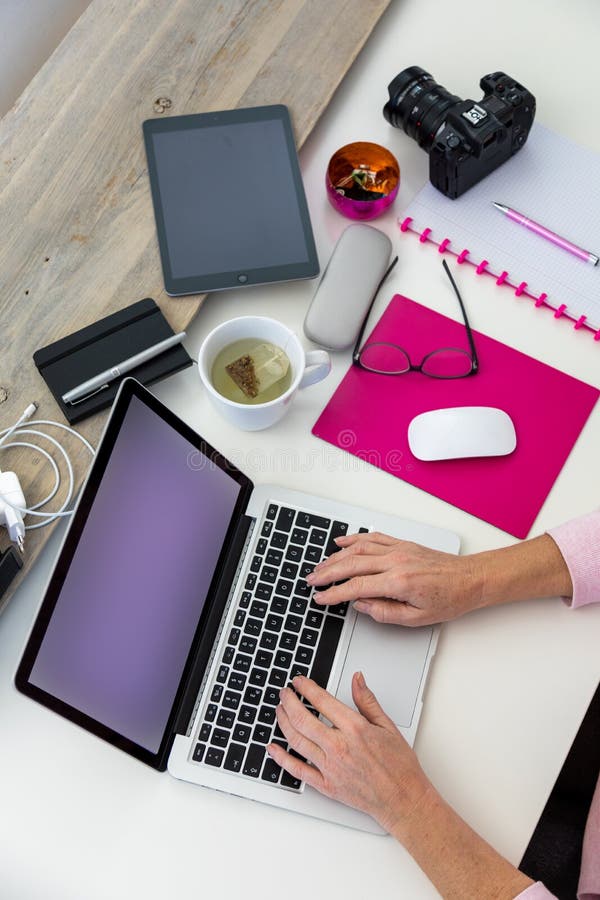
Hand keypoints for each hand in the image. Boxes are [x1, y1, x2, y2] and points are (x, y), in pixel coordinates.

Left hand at [268, 673, 430, 834]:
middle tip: (284, 693)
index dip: (306, 688)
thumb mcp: (387, 726)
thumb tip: (357, 679)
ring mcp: (330, 767)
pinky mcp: (326, 785)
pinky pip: (297, 770)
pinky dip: (281, 758)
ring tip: (279, 711)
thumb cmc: (399, 766)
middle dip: (289, 701)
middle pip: (303, 719)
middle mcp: (339, 747)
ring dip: (283, 722)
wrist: (403, 799)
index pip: (322, 701)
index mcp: (355, 729)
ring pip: (296, 741)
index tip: (299, 682)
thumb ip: (368, 701)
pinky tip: (273, 748)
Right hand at [306, 531, 480, 625]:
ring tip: (320, 566)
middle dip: (327, 573)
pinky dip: (354, 539)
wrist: (470, 579)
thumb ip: (385, 613)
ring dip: (336, 557)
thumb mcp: (417, 618)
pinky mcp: (402, 544)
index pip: (356, 587)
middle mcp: (396, 561)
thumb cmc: (449, 598)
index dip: (334, 594)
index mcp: (399, 582)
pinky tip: (341, 542)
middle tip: (312, 580)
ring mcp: (398, 549)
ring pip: (358, 548)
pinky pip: (373, 537)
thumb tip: (362, 605)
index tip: (320, 598)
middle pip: (351, 564)